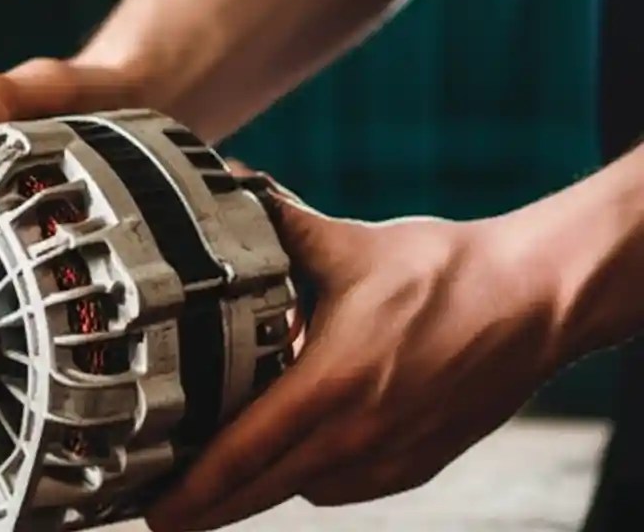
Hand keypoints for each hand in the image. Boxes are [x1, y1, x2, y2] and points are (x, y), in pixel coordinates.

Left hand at [145, 188, 565, 530]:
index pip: (242, 454)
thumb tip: (232, 192)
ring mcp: (391, 457)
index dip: (193, 487)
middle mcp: (358, 435)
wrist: (535, 300)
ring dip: (259, 488)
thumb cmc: (445, 273)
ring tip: (221, 473)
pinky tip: (295, 454)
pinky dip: (311, 478)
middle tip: (163, 514)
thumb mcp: (349, 245)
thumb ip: (278, 227)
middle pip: (261, 492)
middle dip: (207, 508)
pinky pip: (345, 487)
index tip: (155, 509)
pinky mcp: (417, 464)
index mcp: (332, 384)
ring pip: (302, 490)